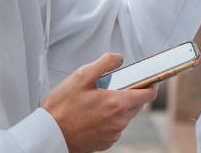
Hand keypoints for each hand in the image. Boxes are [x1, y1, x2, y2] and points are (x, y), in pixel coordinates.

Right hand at [42, 53, 157, 152]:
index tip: (150, 79)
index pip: (148, 94)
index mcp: (117, 104)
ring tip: (97, 101)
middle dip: (130, 94)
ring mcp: (113, 134)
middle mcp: (119, 121)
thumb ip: (105, 63)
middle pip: (137, 105)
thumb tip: (119, 58)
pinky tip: (93, 115)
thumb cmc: (62, 108)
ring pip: (125, 116)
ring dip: (118, 107)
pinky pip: (115, 127)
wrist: (49, 134)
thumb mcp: (81, 76)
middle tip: (112, 86)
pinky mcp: (106, 143)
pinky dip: (110, 120)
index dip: (151, 84)